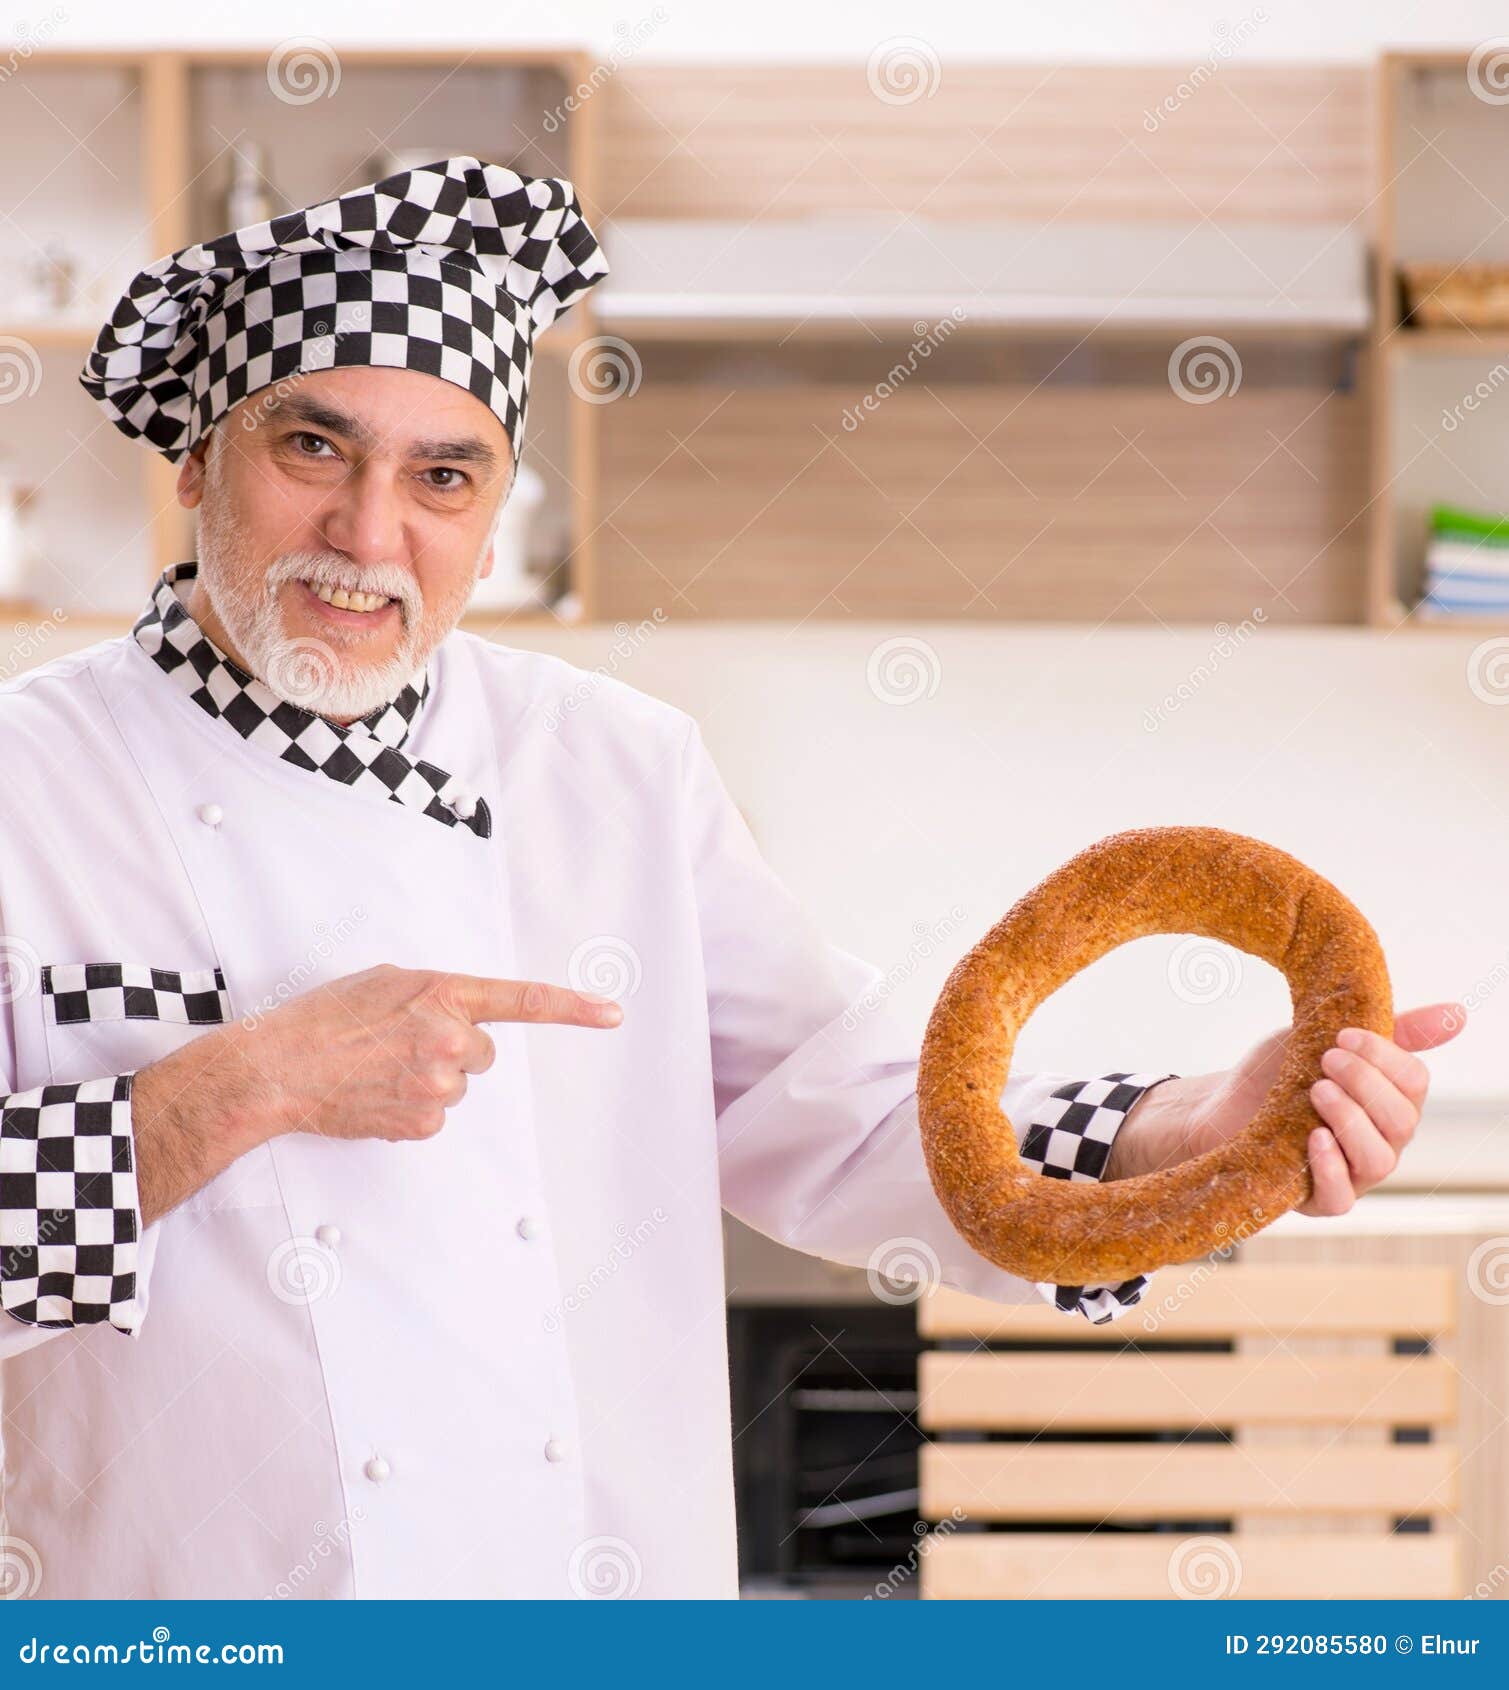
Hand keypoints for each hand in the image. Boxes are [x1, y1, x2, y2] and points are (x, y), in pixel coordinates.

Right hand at [241, 963, 623, 1141]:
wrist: (279, 1068)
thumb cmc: (325, 1019)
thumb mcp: (386, 982)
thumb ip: (434, 996)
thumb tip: (457, 1015)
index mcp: (443, 994)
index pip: (522, 1001)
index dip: (573, 1008)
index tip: (611, 1013)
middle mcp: (450, 1038)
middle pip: (483, 1053)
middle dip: (453, 1050)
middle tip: (402, 1045)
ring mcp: (439, 1084)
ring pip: (458, 1086)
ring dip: (429, 1079)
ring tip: (379, 1069)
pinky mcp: (424, 1122)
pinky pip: (436, 1115)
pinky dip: (411, 1108)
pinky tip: (376, 1094)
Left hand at [1105, 1002, 1464, 1214]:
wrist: (1221, 1105)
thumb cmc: (1278, 1073)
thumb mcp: (1324, 1038)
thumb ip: (1390, 1029)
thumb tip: (1459, 1013)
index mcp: (1388, 1101)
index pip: (1414, 1083)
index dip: (1384, 1056)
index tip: (1342, 1035)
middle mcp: (1380, 1140)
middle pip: (1402, 1120)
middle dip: (1365, 1083)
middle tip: (1325, 1059)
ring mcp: (1353, 1174)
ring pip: (1379, 1160)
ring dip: (1350, 1119)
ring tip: (1315, 1091)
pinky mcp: (1317, 1200)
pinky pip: (1341, 1198)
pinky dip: (1330, 1167)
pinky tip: (1312, 1138)